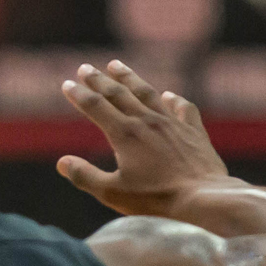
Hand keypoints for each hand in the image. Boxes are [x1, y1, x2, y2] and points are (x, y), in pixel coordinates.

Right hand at [57, 60, 237, 216]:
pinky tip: (168, 95)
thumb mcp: (113, 193)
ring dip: (130, 78)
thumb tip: (63, 162)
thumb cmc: (156, 200)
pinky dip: (173, 99)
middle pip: (118, 93)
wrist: (202, 199)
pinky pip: (183, 108)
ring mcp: (172, 124)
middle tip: (85, 68)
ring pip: (147, 93)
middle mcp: (147, 121)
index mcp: (124, 134)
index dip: (79, 94)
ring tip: (116, 65)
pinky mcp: (194, 132)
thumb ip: (85, 176)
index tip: (67, 84)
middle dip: (99, 80)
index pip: (96, 106)